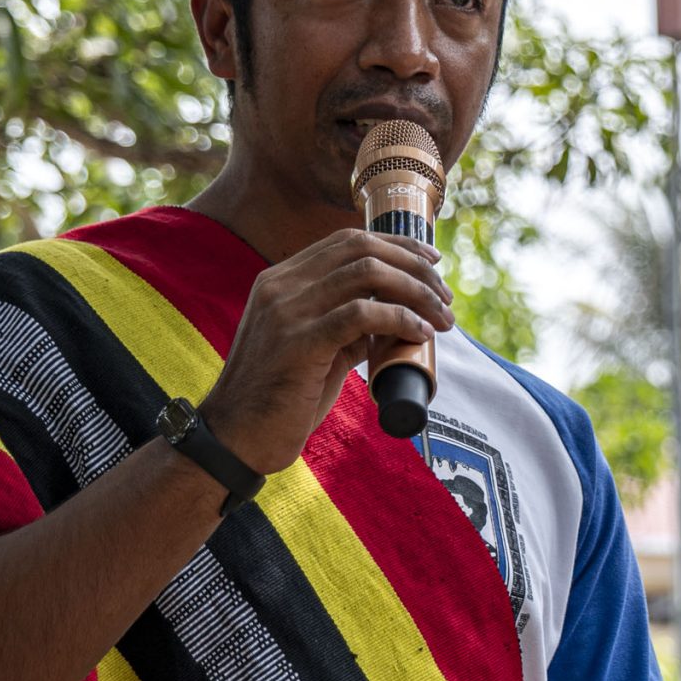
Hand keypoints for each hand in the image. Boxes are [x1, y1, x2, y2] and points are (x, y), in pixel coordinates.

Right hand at [199, 227, 451, 475]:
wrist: (235, 440)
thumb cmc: (279, 400)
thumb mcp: (315, 348)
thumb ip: (346, 326)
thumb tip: (394, 314)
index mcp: (281, 280)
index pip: (348, 240)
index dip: (398, 245)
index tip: (433, 261)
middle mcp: (280, 286)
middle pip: (362, 248)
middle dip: (414, 266)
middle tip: (445, 296)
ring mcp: (286, 311)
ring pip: (366, 274)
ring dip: (416, 292)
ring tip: (443, 318)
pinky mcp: (298, 343)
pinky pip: (361, 315)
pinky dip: (400, 318)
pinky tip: (420, 333)